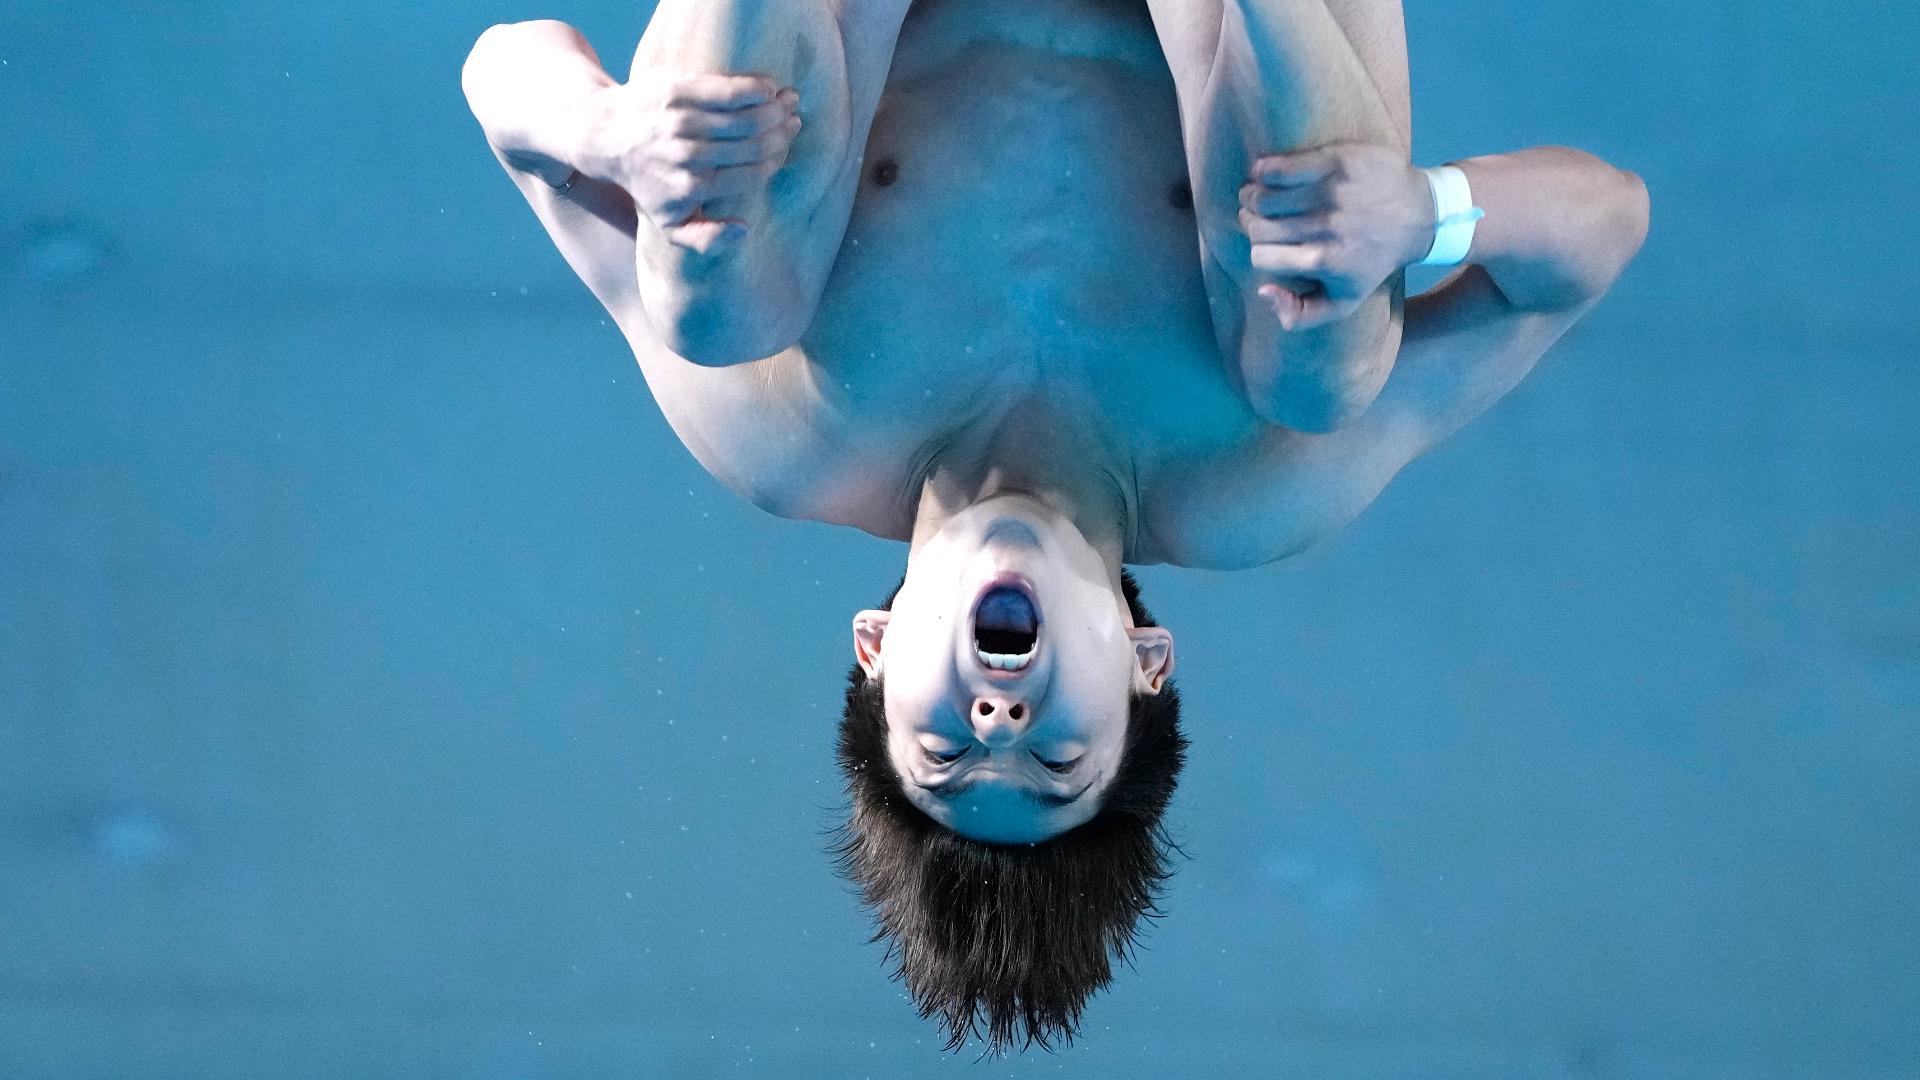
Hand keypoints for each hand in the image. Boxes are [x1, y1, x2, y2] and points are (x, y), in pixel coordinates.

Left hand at [575, 69, 802, 254]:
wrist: (605, 136)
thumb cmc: (647, 181)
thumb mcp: (669, 223)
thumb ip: (706, 238)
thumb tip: (744, 231)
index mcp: (692, 187)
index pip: (752, 173)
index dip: (776, 160)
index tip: (786, 149)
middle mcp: (686, 155)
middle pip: (753, 143)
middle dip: (781, 131)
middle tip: (795, 121)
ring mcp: (681, 121)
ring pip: (745, 115)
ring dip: (774, 107)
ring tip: (789, 101)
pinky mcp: (675, 90)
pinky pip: (727, 89)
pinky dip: (754, 87)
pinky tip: (767, 86)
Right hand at [1237, 143, 1432, 329]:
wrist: (1419, 215)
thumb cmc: (1373, 260)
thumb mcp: (1343, 301)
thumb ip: (1299, 314)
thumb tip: (1262, 293)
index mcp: (1325, 260)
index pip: (1261, 256)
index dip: (1259, 251)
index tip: (1267, 244)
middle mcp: (1326, 227)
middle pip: (1258, 226)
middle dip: (1251, 222)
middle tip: (1256, 217)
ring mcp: (1330, 192)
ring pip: (1263, 196)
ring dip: (1253, 196)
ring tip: (1259, 196)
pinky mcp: (1335, 161)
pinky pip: (1277, 166)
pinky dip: (1263, 170)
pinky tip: (1267, 173)